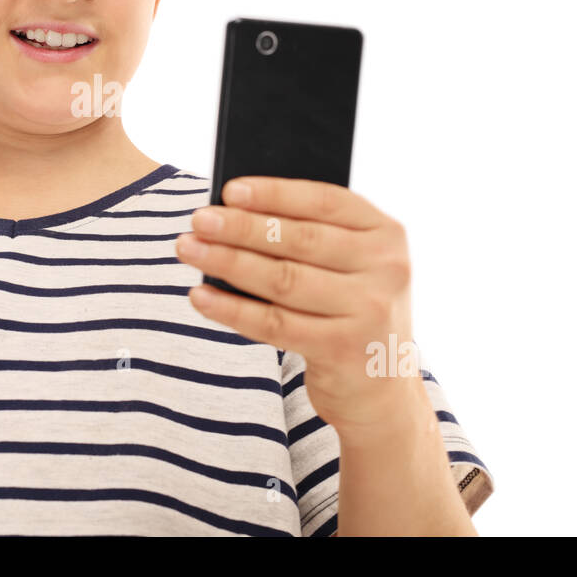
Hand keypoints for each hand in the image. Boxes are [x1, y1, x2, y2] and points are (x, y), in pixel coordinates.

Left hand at [175, 177, 430, 440]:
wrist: (381, 387)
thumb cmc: (349, 309)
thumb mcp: (352, 265)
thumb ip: (312, 236)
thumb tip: (235, 211)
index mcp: (386, 234)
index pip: (325, 202)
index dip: (275, 194)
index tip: (229, 190)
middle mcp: (386, 269)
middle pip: (300, 240)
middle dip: (242, 227)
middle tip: (199, 219)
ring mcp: (368, 311)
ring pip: (282, 279)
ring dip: (228, 262)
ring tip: (189, 249)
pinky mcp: (342, 350)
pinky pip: (273, 323)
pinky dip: (231, 308)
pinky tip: (200, 296)